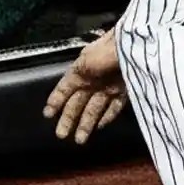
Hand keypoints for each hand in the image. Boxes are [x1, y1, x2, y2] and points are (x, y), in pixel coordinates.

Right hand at [43, 28, 128, 144]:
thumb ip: (76, 77)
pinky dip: (107, 117)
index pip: (64, 88)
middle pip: (77, 102)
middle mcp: (93, 78)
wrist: (136, 44)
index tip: (47, 114)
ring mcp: (108, 85)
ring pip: (94, 108)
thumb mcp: (85, 61)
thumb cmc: (108, 48)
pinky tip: (100, 126)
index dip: (55, 100)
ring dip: (86, 124)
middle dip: (68, 118)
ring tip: (79, 140)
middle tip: (61, 135)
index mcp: (81, 69)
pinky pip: (113, 107)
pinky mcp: (124, 91)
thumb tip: (65, 91)